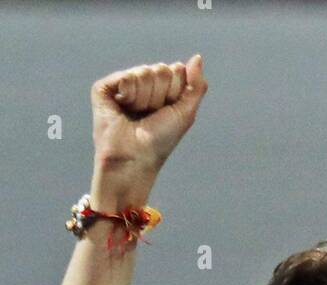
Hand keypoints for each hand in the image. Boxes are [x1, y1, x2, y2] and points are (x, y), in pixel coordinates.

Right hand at [90, 55, 207, 195]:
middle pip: (160, 70)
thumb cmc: (160, 142)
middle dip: (159, 96)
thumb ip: (196, 85)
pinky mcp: (104, 89)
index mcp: (162, 88)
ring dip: (144, 99)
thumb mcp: (186, 114)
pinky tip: (123, 109)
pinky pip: (125, 77)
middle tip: (150, 116)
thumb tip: (197, 57)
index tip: (167, 113)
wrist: (135, 159)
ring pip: (143, 72)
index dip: (175, 93)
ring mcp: (123, 85)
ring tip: (136, 116)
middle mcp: (142, 84)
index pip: (176, 70)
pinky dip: (128, 95)